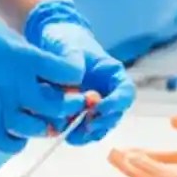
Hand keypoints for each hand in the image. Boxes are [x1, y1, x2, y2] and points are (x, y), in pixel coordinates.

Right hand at [0, 30, 83, 153]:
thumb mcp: (3, 42)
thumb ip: (32, 59)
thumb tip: (59, 72)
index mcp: (22, 59)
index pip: (69, 72)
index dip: (75, 74)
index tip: (72, 75)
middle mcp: (16, 87)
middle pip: (62, 105)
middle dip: (70, 103)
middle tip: (68, 99)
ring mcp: (2, 112)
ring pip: (44, 127)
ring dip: (47, 121)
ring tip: (41, 112)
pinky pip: (18, 142)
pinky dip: (22, 136)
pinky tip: (17, 124)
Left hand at [25, 0, 135, 144]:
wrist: (50, 45)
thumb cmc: (64, 41)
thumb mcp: (68, 46)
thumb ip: (72, 60)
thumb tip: (77, 78)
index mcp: (112, 74)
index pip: (125, 92)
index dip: (117, 103)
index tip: (98, 108)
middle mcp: (107, 92)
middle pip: (115, 114)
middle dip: (102, 123)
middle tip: (85, 125)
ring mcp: (94, 105)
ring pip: (101, 127)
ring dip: (89, 133)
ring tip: (73, 133)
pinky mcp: (78, 115)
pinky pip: (83, 131)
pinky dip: (76, 135)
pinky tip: (63, 131)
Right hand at [108, 114, 176, 176]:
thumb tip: (173, 120)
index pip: (167, 159)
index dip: (146, 153)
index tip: (127, 148)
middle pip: (156, 170)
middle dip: (133, 163)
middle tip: (111, 153)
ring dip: (134, 168)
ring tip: (114, 156)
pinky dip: (148, 171)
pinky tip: (133, 159)